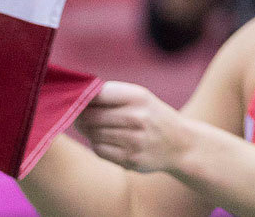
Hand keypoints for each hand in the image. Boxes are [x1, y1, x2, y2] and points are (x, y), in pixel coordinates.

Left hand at [73, 81, 192, 173]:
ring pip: (92, 134)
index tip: (75, 99)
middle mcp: (137, 117)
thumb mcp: (138, 96)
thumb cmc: (150, 115)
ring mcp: (135, 140)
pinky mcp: (131, 160)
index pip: (95, 95)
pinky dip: (97, 145)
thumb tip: (72, 96)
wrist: (182, 144)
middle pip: (90, 116)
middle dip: (79, 116)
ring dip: (88, 131)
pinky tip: (105, 141)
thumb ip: (108, 94)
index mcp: (137, 96)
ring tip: (94, 128)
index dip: (80, 98)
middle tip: (78, 116)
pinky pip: (99, 150)